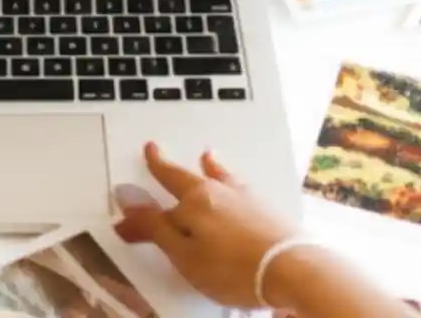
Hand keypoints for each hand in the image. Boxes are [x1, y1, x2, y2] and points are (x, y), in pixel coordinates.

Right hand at [112, 143, 293, 308]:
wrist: (293, 268)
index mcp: (194, 200)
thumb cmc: (236, 267)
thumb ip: (154, 227)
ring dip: (210, 167)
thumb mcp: (183, 253)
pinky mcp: (267, 211)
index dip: (152, 172)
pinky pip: (243, 188)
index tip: (147, 154)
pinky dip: (234, 182)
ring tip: (207, 156)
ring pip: (220, 177)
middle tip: (159, 153)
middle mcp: (220, 192)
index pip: (165, 181)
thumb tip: (127, 200)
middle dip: (171, 166)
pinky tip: (238, 184)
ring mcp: (247, 199)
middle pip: (189, 176)